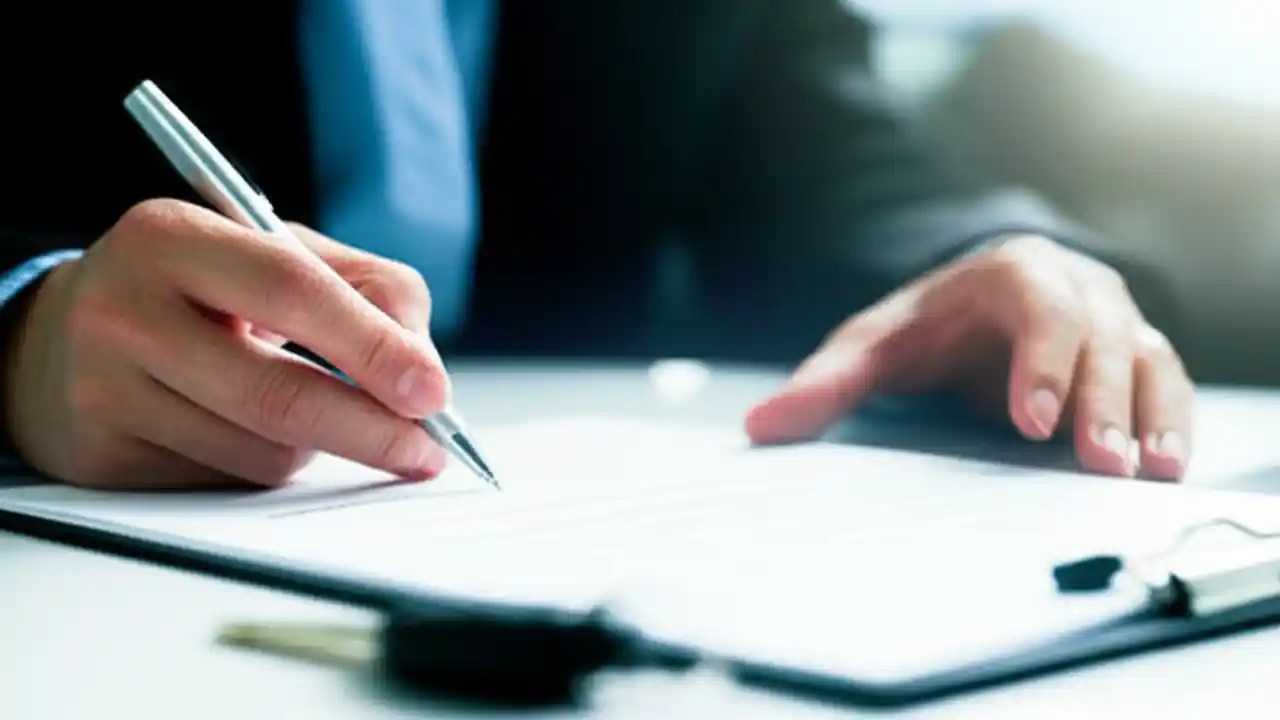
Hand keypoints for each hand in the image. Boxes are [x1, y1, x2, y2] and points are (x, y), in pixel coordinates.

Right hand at [2, 199, 449, 488]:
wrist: (64, 336)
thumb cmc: (202, 290)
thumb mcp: (280, 254)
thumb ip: (371, 292)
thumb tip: (425, 373)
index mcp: (172, 236)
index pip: (293, 290)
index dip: (374, 347)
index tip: (433, 392)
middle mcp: (125, 310)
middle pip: (278, 394)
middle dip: (373, 431)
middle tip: (426, 450)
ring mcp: (104, 390)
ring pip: (262, 453)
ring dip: (318, 449)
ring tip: (309, 412)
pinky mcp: (103, 458)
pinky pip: (227, 484)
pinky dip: (266, 468)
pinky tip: (245, 432)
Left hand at [745, 235, 1192, 480]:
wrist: (969, 308)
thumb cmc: (924, 328)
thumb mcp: (872, 347)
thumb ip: (823, 383)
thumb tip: (759, 427)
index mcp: (1012, 274)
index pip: (1039, 307)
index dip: (1043, 360)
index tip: (1032, 420)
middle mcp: (1076, 289)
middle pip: (1101, 336)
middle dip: (1100, 400)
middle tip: (1096, 462)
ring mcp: (1113, 322)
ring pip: (1146, 359)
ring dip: (1149, 415)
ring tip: (1147, 472)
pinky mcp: (1135, 356)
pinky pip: (1166, 385)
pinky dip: (1172, 422)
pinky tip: (1168, 466)